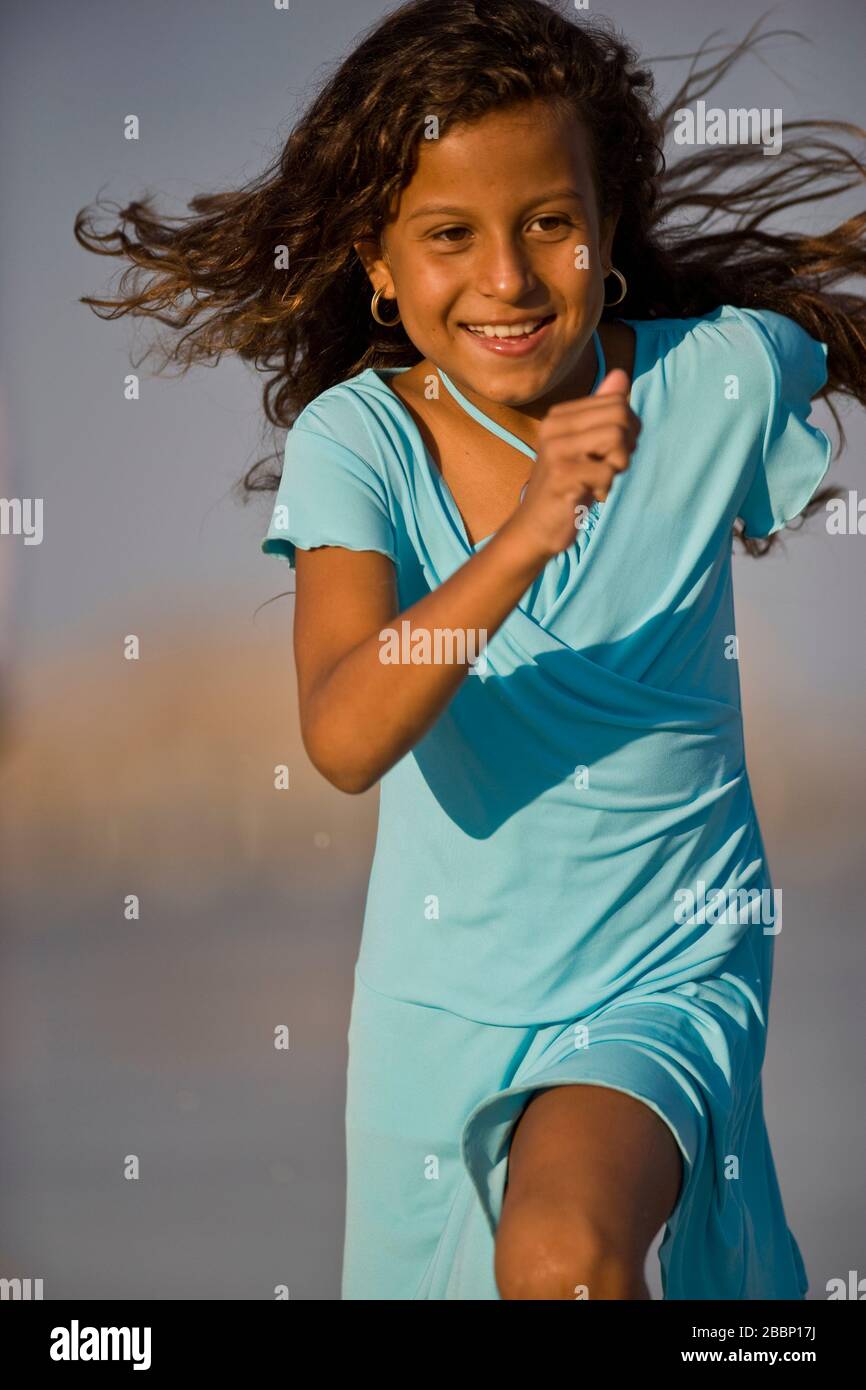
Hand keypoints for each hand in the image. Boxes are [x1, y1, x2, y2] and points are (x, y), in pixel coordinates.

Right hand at [513, 367, 640, 560]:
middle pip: (621, 416)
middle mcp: (554, 426)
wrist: (536, 527)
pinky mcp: (562, 475)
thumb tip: (620, 374)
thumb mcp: (586, 444)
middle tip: (610, 466)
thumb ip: (602, 410)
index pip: (618, 402)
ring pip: (617, 438)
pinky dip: (606, 488)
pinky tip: (590, 495)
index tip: (610, 453)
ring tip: (600, 479)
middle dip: (627, 445)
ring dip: (618, 466)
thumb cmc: (567, 485)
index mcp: (560, 415)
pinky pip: (608, 471)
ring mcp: (556, 450)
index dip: (628, 430)